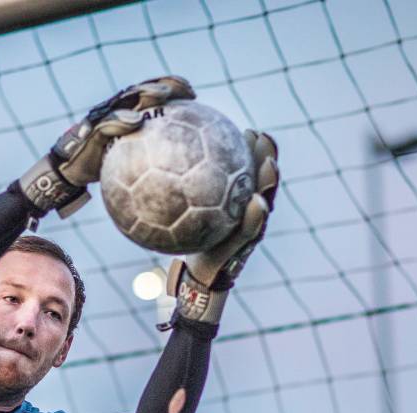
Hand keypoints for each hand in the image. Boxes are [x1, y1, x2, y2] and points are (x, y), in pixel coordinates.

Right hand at [18, 76, 196, 219]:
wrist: (69, 173)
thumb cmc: (103, 169)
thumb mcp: (129, 165)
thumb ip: (149, 162)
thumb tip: (182, 179)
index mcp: (127, 112)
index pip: (151, 94)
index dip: (172, 88)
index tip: (193, 94)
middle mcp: (115, 109)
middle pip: (143, 90)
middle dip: (164, 85)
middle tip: (186, 90)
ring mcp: (102, 117)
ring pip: (126, 98)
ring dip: (146, 93)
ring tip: (164, 94)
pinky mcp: (89, 130)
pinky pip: (107, 122)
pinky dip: (121, 120)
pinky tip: (137, 122)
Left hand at [166, 130, 279, 327]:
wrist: (197, 278)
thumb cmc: (186, 243)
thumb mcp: (179, 215)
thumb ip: (171, 191)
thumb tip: (146, 162)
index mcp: (235, 199)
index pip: (246, 170)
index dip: (250, 150)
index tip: (247, 131)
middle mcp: (247, 210)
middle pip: (261, 180)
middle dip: (265, 158)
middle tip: (261, 137)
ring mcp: (251, 228)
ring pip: (264, 201)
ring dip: (269, 182)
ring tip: (270, 164)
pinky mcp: (246, 245)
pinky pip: (253, 228)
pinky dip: (256, 216)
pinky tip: (257, 202)